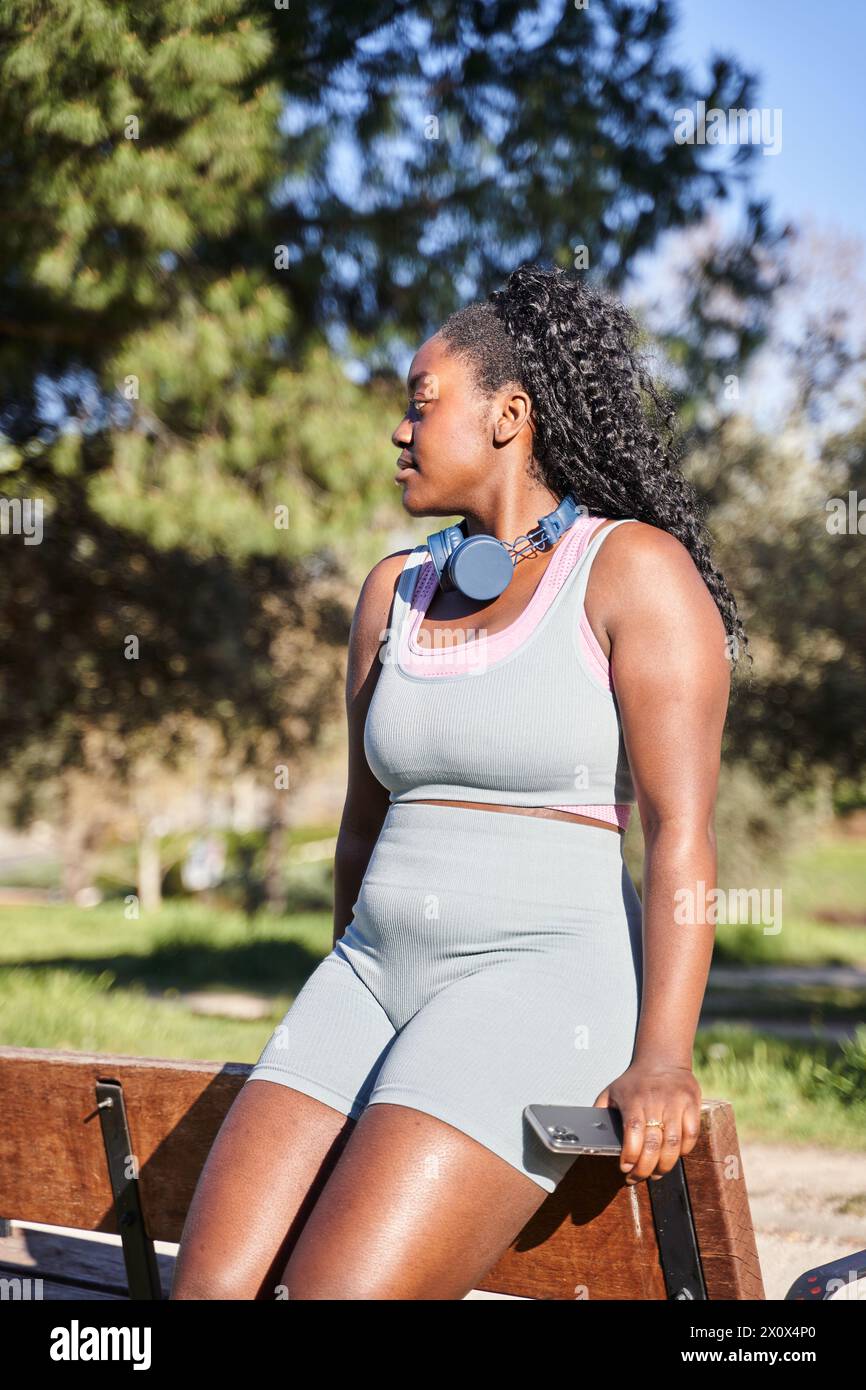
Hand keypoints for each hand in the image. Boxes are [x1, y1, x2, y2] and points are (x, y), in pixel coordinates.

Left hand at [593, 1061, 701, 1184]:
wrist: (662, 1060)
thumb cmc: (634, 1082)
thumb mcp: (611, 1092)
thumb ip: (600, 1112)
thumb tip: (589, 1136)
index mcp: (634, 1098)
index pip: (633, 1130)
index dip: (631, 1154)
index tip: (625, 1168)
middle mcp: (656, 1100)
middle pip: (654, 1143)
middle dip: (645, 1168)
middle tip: (638, 1178)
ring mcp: (676, 1103)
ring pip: (674, 1143)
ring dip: (665, 1165)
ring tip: (655, 1173)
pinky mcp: (692, 1104)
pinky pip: (691, 1136)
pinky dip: (683, 1151)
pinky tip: (672, 1156)